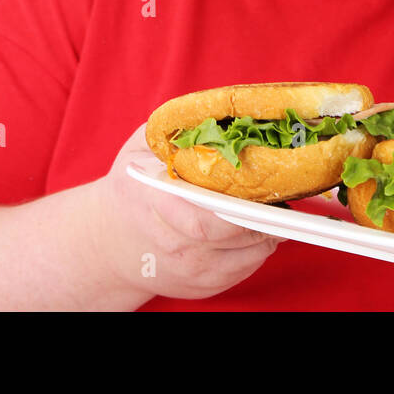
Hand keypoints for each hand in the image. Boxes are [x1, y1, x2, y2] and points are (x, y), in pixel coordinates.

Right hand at [85, 124, 282, 302]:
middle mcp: (170, 244)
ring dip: (269, 236)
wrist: (108, 239)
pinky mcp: (199, 287)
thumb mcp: (143, 146)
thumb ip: (180, 128)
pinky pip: (242, 272)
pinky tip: (259, 231)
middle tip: (285, 200)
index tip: (270, 194)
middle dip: (266, 220)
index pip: (204, 219)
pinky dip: (258, 252)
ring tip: (277, 213)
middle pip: (231, 239)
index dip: (243, 210)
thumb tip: (225, 106)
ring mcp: (185, 271)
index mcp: (154, 202)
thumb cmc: (132, 186)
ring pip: (244, 259)